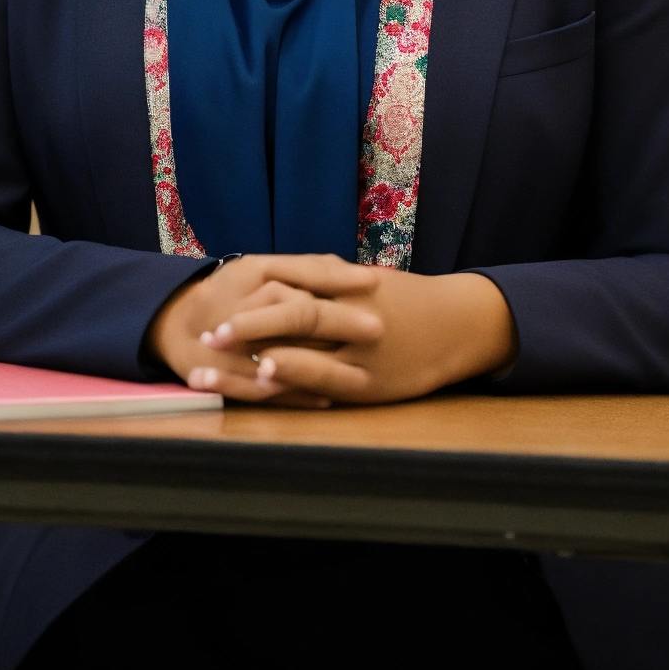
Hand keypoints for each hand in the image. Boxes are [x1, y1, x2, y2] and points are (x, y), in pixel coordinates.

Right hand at [144, 256, 376, 407]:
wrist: (175, 324)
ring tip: (359, 370)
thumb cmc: (229, 292)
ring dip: (322, 363)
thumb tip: (355, 272)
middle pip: (299, 313)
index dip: (338, 278)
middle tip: (376, 328)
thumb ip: (305, 269)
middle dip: (339, 322)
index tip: (374, 282)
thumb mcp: (259, 269)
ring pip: (283, 354)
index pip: (304, 272)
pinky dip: (297, 394)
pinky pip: (266, 389)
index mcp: (255, 272)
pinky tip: (326, 399)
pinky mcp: (227, 376)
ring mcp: (234, 345)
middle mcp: (244, 306)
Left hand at [189, 254, 517, 406]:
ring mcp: (364, 352)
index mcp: (351, 286)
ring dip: (253, 363)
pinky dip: (295, 377)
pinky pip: (327, 381)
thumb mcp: (367, 285)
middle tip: (206, 337)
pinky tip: (266, 379)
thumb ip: (325, 285)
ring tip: (212, 369)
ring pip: (304, 353)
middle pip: (294, 317)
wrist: (462, 323)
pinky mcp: (371, 384)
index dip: (254, 301)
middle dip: (247, 327)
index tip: (217, 309)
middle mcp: (355, 316)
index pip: (295, 288)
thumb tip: (276, 285)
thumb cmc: (409, 302)